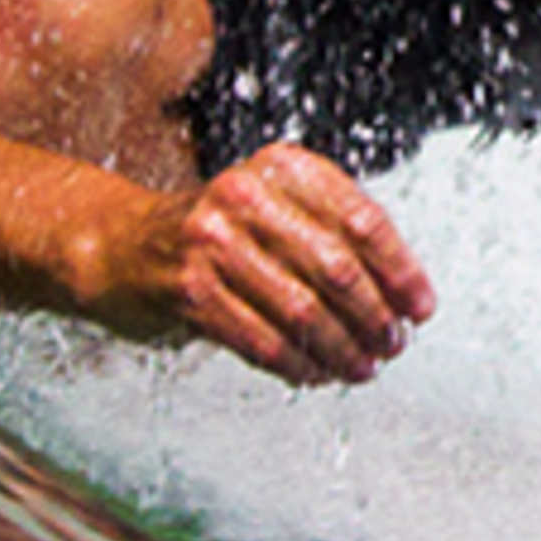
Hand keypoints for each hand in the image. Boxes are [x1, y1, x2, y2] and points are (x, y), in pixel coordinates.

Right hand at [106, 143, 435, 384]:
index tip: (419, 306)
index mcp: (280, 167)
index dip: (400, 270)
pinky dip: (298, 364)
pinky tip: (315, 373)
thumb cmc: (212, 232)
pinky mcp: (190, 290)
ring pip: (303, 311)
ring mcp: (213, 242)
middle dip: (375, 317)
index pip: (362, 218)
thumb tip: (401, 291)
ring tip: (361, 366)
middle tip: (393, 344)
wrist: (121, 245)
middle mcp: (246, 195)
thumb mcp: (272, 205)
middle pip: (337, 268)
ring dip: (342, 349)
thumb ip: (330, 231)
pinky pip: (262, 340)